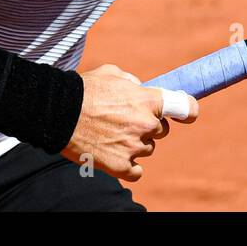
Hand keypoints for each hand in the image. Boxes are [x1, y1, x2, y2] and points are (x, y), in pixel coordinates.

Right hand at [62, 63, 198, 181]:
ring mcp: (134, 148)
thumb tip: (139, 89)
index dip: (189, 111)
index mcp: (147, 100)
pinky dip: (128, 166)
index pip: (184, 107)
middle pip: (160, 130)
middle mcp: (145, 125)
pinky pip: (136, 171)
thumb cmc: (84, 90)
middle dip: (147, 126)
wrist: (58, 113)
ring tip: (110, 135)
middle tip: (124, 121)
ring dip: (134, 144)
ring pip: (147, 149)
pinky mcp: (120, 167)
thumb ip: (132, 82)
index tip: (189, 114)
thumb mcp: (111, 73)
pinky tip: (113, 154)